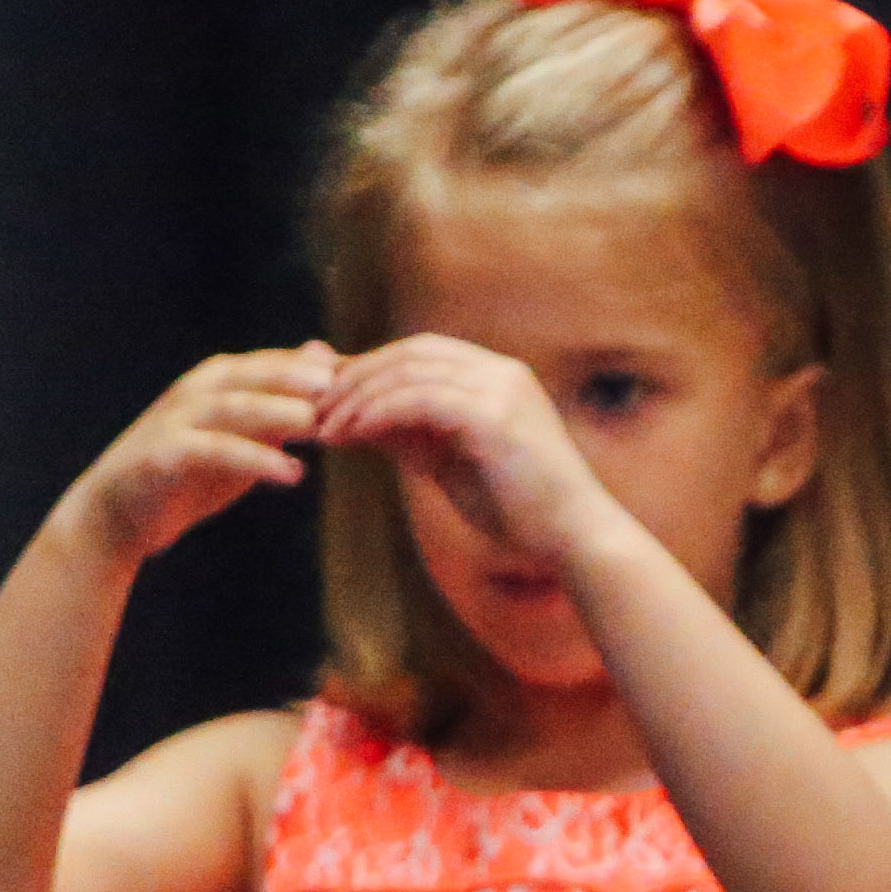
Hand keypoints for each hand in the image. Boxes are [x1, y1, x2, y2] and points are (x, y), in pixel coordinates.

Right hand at [64, 346, 335, 568]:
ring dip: (274, 413)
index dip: (313, 369)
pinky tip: (292, 475)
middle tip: (338, 386)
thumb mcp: (243, 434)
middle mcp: (194, 393)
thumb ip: (281, 400)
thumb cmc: (190, 473)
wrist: (121, 515)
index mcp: (215, 382)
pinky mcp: (163, 456)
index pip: (270, 364)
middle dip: (292, 377)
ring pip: (229, 407)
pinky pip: (212, 452)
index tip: (359, 377)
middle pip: (248, 376)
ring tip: (317, 425)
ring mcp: (175, 422)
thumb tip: (326, 358)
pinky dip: (252, 460)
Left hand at [306, 338, 620, 566]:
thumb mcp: (450, 464)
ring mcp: (500, 391)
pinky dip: (380, 412)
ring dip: (359, 397)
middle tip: (317, 407)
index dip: (371, 368)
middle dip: (357, 376)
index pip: (421, 352)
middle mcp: (501, 372)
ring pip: (410, 372)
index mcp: (498, 377)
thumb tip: (351, 418)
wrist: (573, 539)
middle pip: (410, 352)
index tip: (331, 398)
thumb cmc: (518, 510)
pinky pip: (420, 400)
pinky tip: (356, 434)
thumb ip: (409, 435)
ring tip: (327, 427)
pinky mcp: (494, 418)